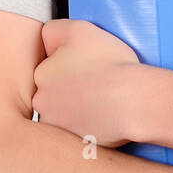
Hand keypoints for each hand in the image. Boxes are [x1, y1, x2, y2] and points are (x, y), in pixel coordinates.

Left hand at [32, 19, 140, 146]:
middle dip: (70, 88)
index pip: (49, 65)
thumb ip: (54, 30)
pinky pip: (79, 132)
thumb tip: (46, 41)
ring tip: (103, 101)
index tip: (87, 65)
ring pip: (66, 113)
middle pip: (54, 91)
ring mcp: (58, 126)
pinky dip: (90, 126)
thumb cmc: (110, 65)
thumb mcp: (79, 29)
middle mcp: (42, 102)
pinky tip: (106, 116)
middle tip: (96, 82)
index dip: (70, 63)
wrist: (132, 100)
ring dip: (78, 108)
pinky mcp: (74, 143)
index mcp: (41, 74)